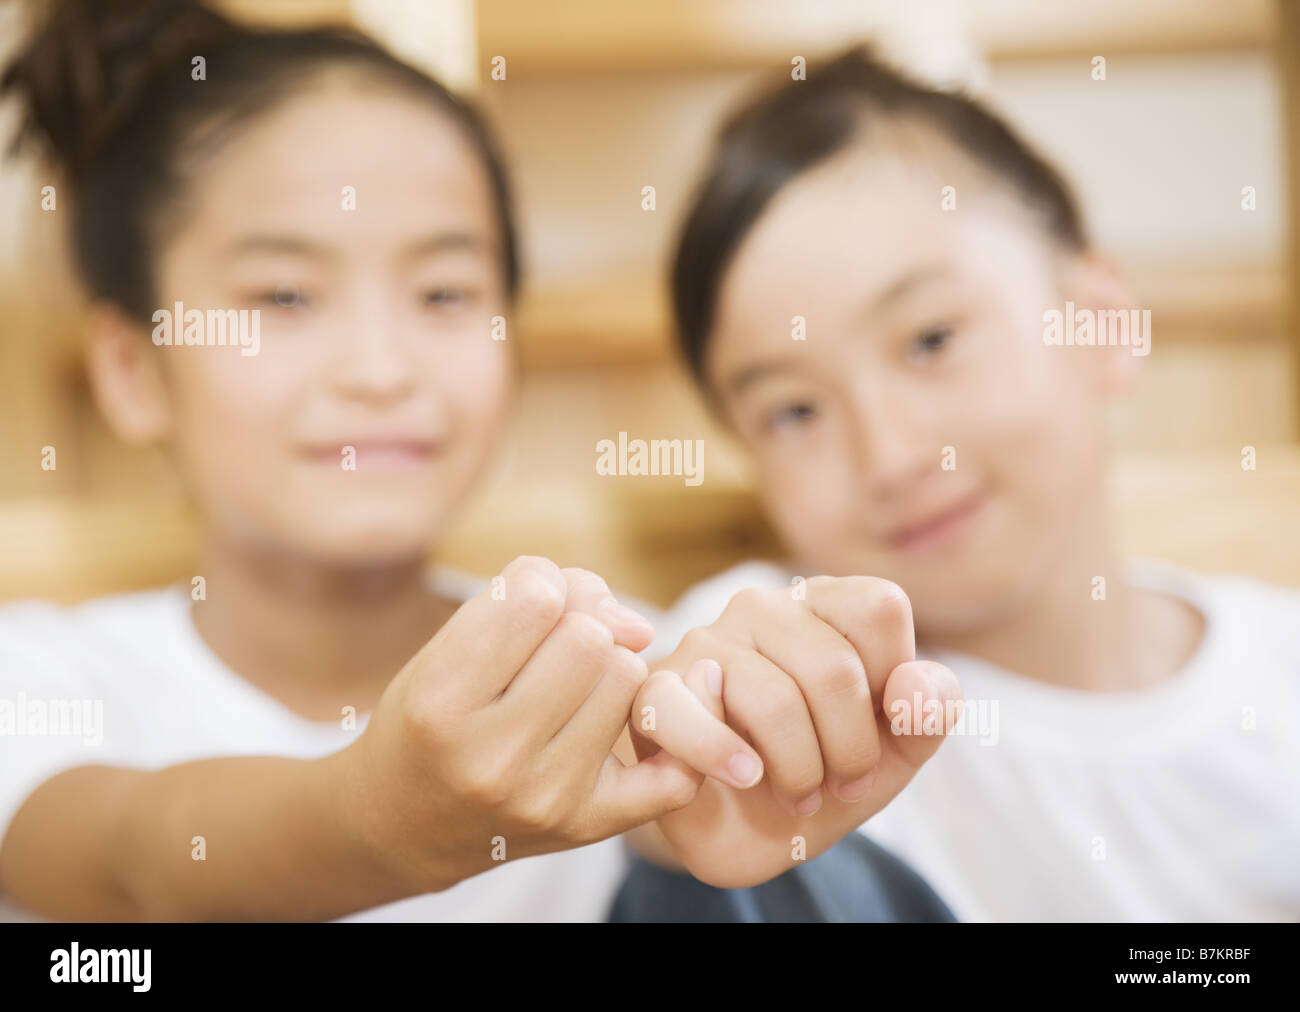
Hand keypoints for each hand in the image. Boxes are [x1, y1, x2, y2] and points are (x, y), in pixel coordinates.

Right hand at [340, 556, 757, 891]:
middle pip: (590, 639)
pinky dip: (665, 737)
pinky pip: (672, 767)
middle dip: (576, 630)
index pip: (536, 599)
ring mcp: (544, 798)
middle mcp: (491, 758)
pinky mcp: (586, 827)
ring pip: (628, 676)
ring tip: (572, 692)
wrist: (404, 826)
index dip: (538, 588)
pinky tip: (634, 730)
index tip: (521, 612)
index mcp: (441, 703)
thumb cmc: (430, 717)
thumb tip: (639, 627)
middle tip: (549, 657)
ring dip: (609, 671)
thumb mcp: (448, 646)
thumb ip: (530, 599)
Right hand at [632, 576, 961, 887]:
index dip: (892, 684)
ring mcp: (705, 644)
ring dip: (797, 770)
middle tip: (839, 782)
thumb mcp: (895, 753)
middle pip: (833, 668)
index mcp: (824, 603)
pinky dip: (724, 759)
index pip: (879, 607)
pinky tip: (742, 777)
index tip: (880, 729)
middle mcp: (763, 607)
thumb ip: (927, 712)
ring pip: (772, 700)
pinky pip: (691, 716)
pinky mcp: (657, 689)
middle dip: (850, 750)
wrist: (742, 825)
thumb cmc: (822, 770)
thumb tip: (913, 682)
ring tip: (796, 791)